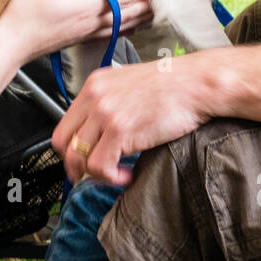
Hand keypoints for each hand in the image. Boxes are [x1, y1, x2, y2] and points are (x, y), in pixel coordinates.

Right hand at [0, 0, 150, 65]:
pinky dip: (129, 28)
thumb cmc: (26, 13)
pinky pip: (114, 32)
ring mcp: (89, 32)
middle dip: (150, 4)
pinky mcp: (82, 38)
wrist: (12, 43)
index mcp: (90, 6)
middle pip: (131, 12)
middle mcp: (94, 21)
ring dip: (143, 17)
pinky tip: (133, 27)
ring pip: (126, 24)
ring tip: (158, 12)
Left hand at [52, 54, 212, 185]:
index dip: (70, 149)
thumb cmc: (174, 85)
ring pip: (79, 157)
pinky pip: (99, 166)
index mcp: (94, 85)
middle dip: (75, 165)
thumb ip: (111, 103)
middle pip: (63, 143)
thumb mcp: (130, 85)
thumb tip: (103, 132)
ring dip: (96, 173)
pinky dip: (111, 177)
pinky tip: (128, 173)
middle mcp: (94, 97)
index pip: (64, 124)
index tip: (81, 161)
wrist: (197, 83)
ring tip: (117, 174)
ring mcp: (105, 113)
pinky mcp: (120, 129)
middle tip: (91, 175)